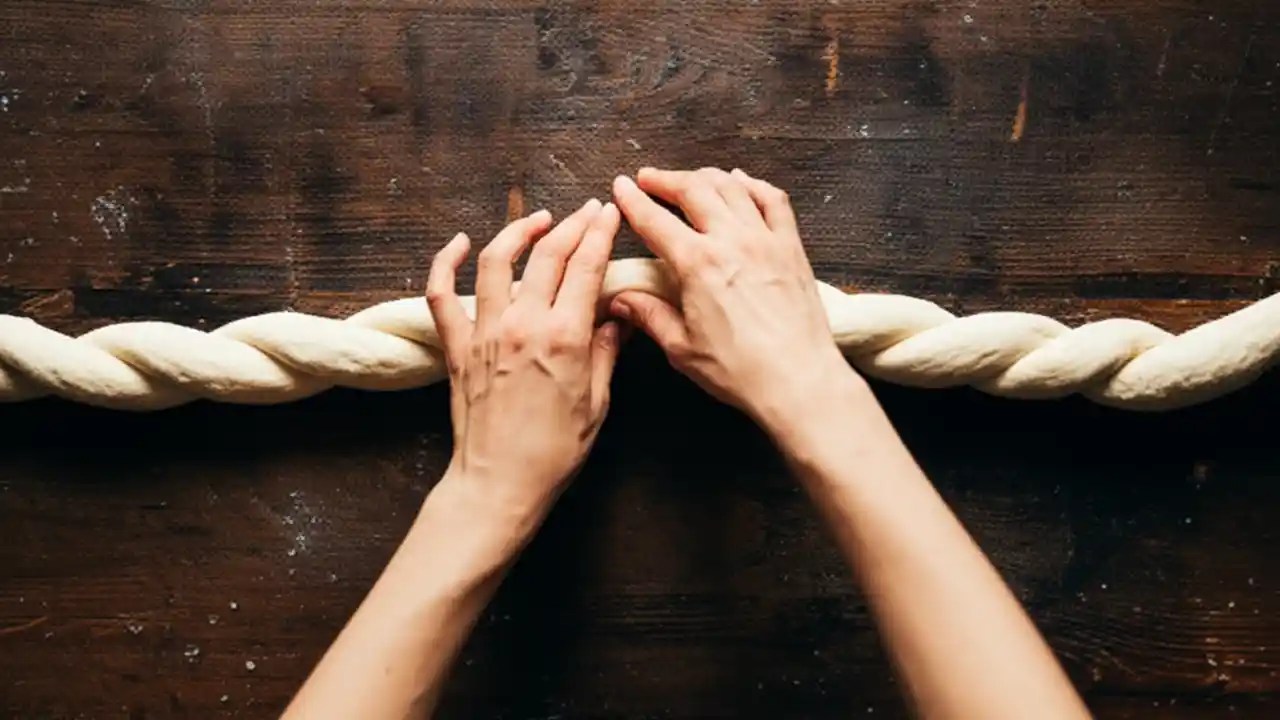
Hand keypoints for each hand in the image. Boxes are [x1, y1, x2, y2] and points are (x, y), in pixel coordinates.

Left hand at [426, 199, 622, 518]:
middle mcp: (522, 324)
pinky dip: (446, 263)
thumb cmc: (553, 453)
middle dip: (571, 224)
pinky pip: (442, 295)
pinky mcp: (457, 348)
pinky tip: (460, 243)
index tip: (610, 213)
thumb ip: (606, 351)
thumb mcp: (597, 402)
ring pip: (496, 260)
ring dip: (518, 231)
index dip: (600, 233)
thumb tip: (618, 317)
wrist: (499, 485)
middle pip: (547, 254)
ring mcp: (485, 332)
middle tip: (588, 211)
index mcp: (564, 337)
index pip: (585, 266)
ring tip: (538, 220)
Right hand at [609, 167, 859, 431]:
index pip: (655, 220)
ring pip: (731, 187)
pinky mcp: (791, 247)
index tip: (622, 186)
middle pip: (693, 190)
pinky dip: (753, 184)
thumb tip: (621, 299)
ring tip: (689, 179)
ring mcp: (765, 240)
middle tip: (649, 179)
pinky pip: (773, 200)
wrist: (799, 380)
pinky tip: (741, 182)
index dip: (633, 200)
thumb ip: (650, 316)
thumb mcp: (682, 349)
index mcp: (697, 264)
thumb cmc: (741, 371)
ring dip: (705, 177)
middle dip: (666, 180)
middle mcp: (731, 241)